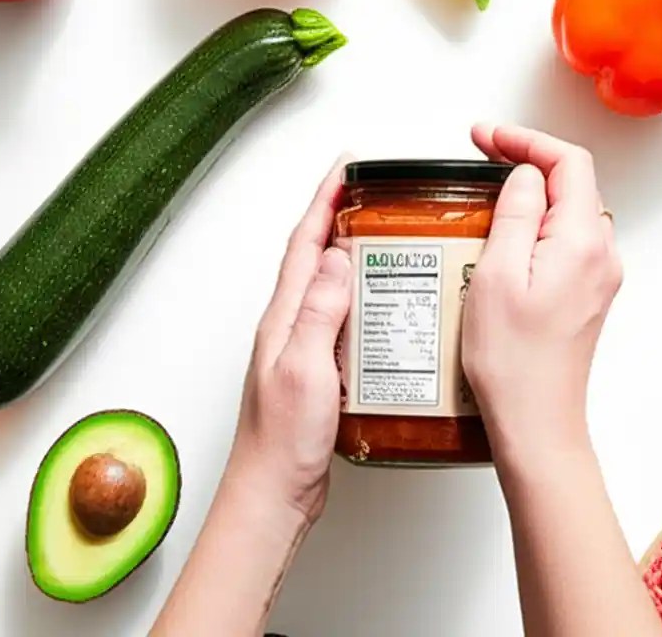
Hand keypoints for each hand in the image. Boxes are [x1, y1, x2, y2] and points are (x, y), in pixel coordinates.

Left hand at [225, 157, 351, 523]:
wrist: (271, 494)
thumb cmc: (280, 442)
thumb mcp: (305, 370)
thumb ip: (320, 313)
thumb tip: (337, 256)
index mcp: (283, 318)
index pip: (304, 244)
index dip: (324, 201)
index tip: (346, 167)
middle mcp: (289, 328)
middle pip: (315, 258)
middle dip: (341, 218)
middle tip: (375, 196)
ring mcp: (301, 350)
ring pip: (330, 290)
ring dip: (355, 258)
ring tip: (390, 242)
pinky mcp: (317, 374)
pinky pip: (342, 324)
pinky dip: (363, 304)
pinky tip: (386, 312)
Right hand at [462, 124, 621, 461]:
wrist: (536, 422)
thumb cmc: (512, 362)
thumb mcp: (497, 274)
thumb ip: (516, 213)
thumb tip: (524, 175)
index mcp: (583, 242)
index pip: (568, 162)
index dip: (526, 140)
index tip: (485, 138)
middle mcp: (601, 256)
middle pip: (573, 183)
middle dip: (526, 163)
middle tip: (478, 160)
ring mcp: (598, 278)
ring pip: (569, 213)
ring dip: (530, 197)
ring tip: (482, 201)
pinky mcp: (586, 297)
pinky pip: (565, 244)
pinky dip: (535, 228)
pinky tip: (500, 242)